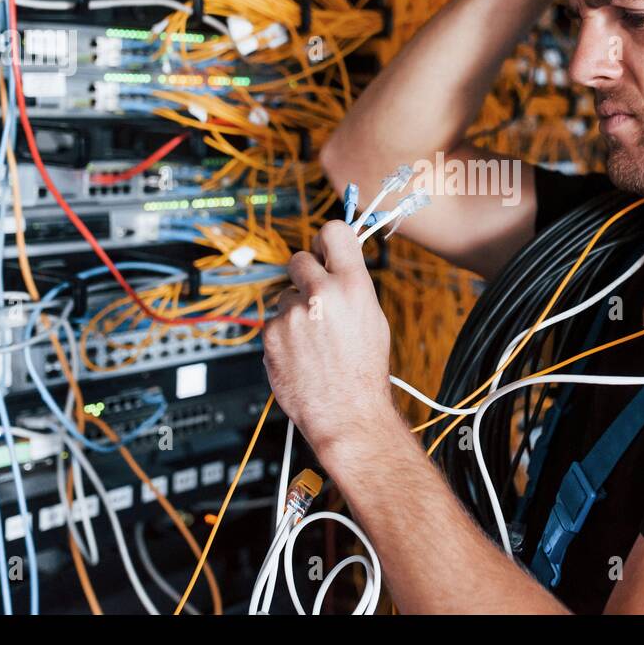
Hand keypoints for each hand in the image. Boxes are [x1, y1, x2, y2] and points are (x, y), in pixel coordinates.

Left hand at [261, 220, 396, 455]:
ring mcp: (292, 314)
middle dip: (304, 273)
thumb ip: (351, 287)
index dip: (326, 239)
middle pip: (299, 258)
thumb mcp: (373, 318)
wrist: (347, 412)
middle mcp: (321, 294)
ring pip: (285, 295)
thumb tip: (335, 264)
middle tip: (314, 295)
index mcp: (353, 286)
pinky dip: (283, 335)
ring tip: (313, 340)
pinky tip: (301, 354)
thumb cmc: (364, 372)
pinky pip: (274, 322)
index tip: (323, 249)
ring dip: (295, 311)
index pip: (333, 231)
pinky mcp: (271, 334)